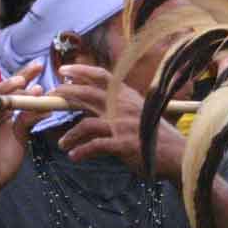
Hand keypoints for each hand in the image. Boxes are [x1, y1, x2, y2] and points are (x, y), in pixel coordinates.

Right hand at [0, 63, 46, 203]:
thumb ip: (28, 122)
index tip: (42, 67)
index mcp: (8, 113)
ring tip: (20, 81)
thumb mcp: (21, 139)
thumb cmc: (3, 161)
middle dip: (21, 76)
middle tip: (37, 66)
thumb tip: (45, 106)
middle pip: (6, 88)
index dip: (29, 78)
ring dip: (4, 86)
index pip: (19, 91)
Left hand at [51, 64, 186, 184]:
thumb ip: (120, 106)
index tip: (64, 70)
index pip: (101, 76)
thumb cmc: (156, 136)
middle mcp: (123, 106)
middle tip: (51, 98)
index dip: (81, 71)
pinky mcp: (123, 144)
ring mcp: (123, 125)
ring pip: (86, 124)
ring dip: (70, 135)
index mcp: (128, 96)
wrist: (176, 155)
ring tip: (63, 145)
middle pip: (87, 94)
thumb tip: (97, 103)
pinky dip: (81, 151)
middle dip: (66, 95)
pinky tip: (75, 157)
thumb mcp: (139, 113)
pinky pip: (94, 146)